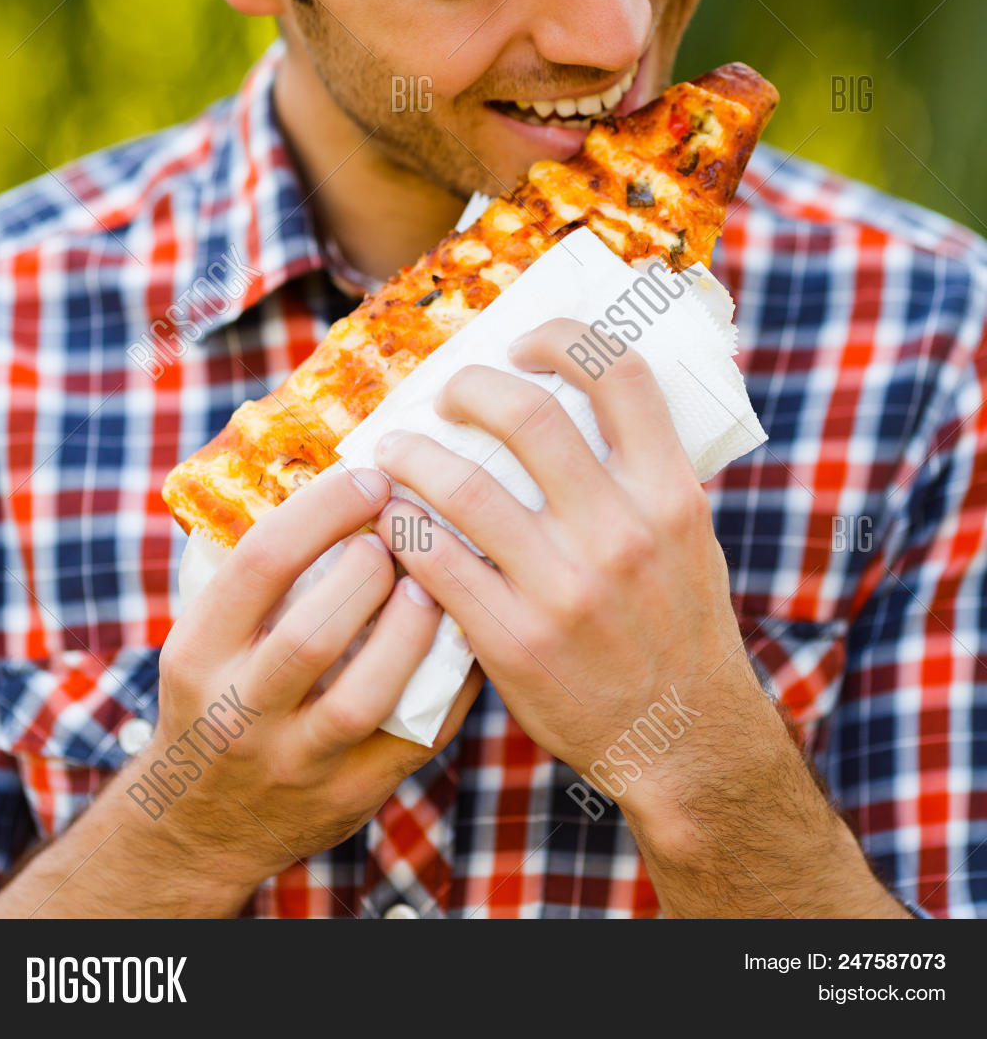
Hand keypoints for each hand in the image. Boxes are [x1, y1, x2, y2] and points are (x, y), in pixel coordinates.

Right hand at [142, 462, 480, 891]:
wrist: (198, 827)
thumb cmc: (216, 694)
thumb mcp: (203, 636)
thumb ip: (251, 569)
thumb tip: (311, 453)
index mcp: (196, 654)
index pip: (260, 565)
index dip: (324, 510)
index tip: (370, 476)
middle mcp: (238, 712)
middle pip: (312, 632)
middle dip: (372, 568)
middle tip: (409, 526)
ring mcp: (295, 762)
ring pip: (365, 694)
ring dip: (411, 629)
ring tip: (434, 583)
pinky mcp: (350, 795)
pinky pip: (415, 735)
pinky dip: (452, 682)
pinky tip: (468, 635)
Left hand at [371, 319, 777, 833]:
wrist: (683, 741)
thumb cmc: (678, 626)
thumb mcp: (687, 538)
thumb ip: (641, 471)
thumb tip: (575, 396)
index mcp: (669, 494)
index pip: (619, 374)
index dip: (562, 338)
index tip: (524, 343)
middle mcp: (621, 531)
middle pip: (527, 413)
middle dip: (469, 387)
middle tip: (447, 395)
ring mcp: (565, 587)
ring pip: (462, 485)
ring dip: (412, 456)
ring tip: (393, 451)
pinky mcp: (514, 639)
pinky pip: (435, 561)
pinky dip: (403, 530)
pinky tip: (391, 520)